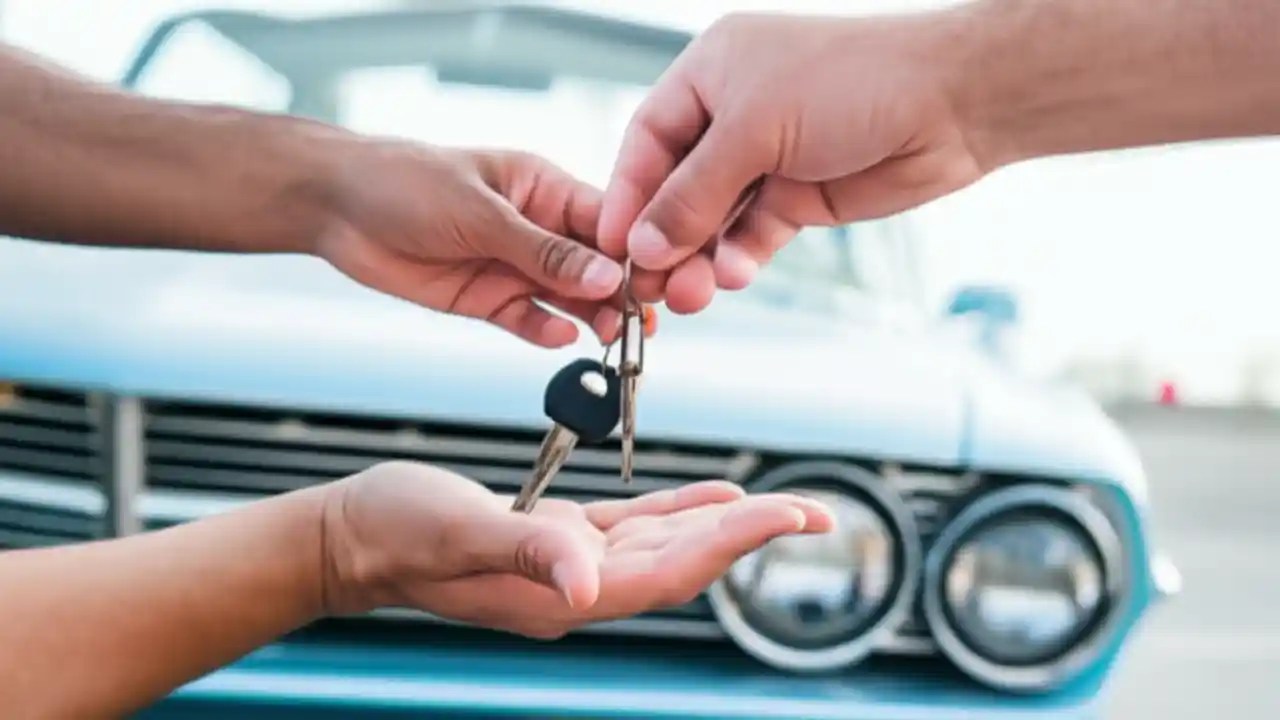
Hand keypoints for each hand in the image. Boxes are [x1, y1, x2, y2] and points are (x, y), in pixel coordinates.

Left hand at [315, 143, 630, 346]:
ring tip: (614, 336)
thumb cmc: (405, 183)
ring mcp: (512, 265)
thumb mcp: (481, 212)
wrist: (336, 208)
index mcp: (542, 188)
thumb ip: (543, 251)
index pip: (604, 222)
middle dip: (620, 292)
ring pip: (566, 297)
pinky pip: (527, 319)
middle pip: (593, 266)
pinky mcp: (486, 298)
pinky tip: (562, 338)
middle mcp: (535, 228)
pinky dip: (545, 331)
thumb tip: (605, 275)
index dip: (632, 251)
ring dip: (591, 316)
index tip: (655, 280)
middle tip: (642, 320)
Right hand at [321, 461, 832, 637]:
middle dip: (750, 536)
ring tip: (777, 506)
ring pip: (665, 541)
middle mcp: (578, 585)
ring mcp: (568, 564)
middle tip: (816, 513)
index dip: (734, 542)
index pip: (672, 569)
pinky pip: (631, 524)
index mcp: (565, 592)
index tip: (789, 515)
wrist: (352, 536)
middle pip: (685, 561)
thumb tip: (588, 590)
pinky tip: (705, 493)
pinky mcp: (554, 538)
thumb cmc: (395, 534)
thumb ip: (527, 554)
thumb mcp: (460, 533)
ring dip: (721, 522)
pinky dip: (674, 506)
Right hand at [599, 11, 983, 314]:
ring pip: (713, 219)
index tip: (614, 245)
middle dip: (664, 238)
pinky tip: (732, 274)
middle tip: (650, 285)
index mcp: (711, 73)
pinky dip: (738, 258)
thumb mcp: (754, 129)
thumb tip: (646, 241)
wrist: (951, 103)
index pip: (647, 141)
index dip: (627, 194)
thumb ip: (693, 193)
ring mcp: (768, 158)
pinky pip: (752, 235)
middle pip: (677, 187)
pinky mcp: (798, 196)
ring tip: (690, 292)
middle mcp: (735, 114)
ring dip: (698, 258)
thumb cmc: (857, 79)